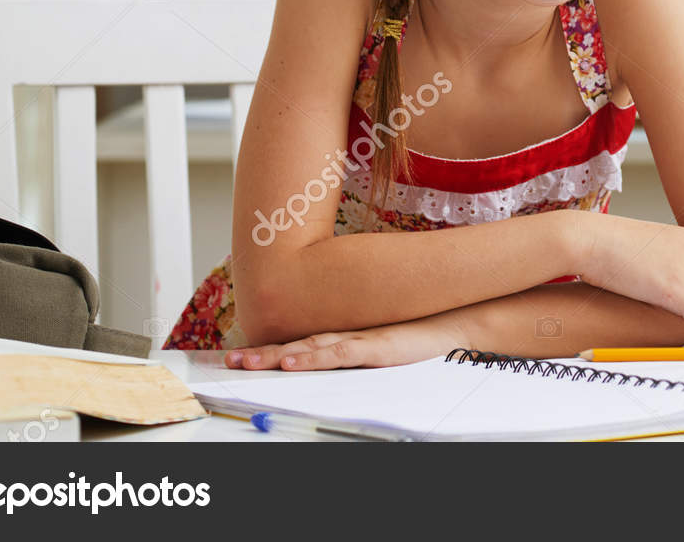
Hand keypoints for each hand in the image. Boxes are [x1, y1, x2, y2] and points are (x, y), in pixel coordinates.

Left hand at [224, 309, 472, 371]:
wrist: (454, 321)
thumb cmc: (420, 333)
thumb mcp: (381, 344)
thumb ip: (356, 348)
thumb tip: (331, 355)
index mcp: (344, 334)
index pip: (298, 342)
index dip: (268, 348)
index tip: (239, 355)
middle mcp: (344, 333)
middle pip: (293, 343)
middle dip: (259, 353)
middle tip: (229, 360)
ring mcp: (358, 338)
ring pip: (307, 348)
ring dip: (275, 355)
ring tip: (245, 362)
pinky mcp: (374, 347)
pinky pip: (337, 353)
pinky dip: (312, 358)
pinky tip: (291, 361)